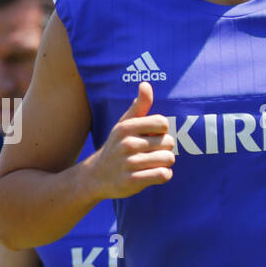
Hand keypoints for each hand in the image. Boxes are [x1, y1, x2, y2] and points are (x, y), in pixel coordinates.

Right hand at [84, 83, 174, 199]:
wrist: (96, 176)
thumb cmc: (117, 146)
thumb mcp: (124, 125)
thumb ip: (139, 106)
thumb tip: (145, 84)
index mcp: (126, 127)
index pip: (162, 123)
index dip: (162, 131)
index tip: (152, 136)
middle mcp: (127, 144)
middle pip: (169, 142)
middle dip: (165, 149)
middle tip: (151, 152)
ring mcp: (129, 164)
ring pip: (168, 159)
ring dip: (165, 163)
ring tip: (152, 163)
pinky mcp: (132, 181)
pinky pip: (163, 175)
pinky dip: (164, 175)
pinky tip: (154, 174)